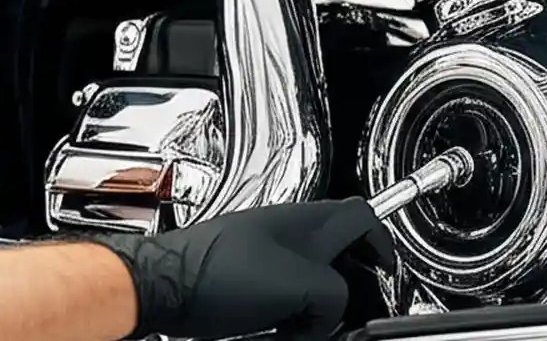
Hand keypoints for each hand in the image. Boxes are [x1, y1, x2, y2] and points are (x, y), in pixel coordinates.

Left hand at [95, 198, 394, 338]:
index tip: (387, 273)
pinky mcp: (239, 274)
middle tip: (348, 310)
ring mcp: (261, 251)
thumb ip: (332, 296)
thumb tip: (331, 312)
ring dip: (315, 302)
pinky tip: (276, 329)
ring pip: (307, 276)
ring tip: (307, 326)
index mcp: (309, 225)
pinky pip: (279, 292)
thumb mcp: (298, 288)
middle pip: (336, 250)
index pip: (363, 217)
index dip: (382, 245)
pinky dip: (286, 312)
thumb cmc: (217, 276)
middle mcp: (287, 232)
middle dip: (347, 283)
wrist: (159, 286)